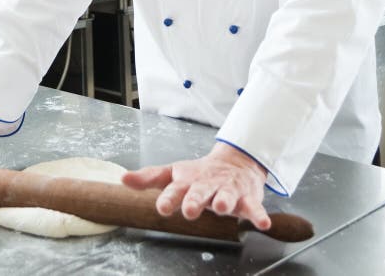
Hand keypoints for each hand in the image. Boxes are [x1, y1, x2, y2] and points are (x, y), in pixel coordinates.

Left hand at [121, 142, 270, 229]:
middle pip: (199, 192)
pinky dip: (258, 214)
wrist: (234, 162)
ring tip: (221, 207)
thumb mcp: (173, 173)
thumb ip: (149, 178)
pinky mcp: (246, 196)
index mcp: (187, 181)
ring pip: (226, 195)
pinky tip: (262, 222)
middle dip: (195, 200)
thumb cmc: (199, 173)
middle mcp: (206, 185)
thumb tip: (123, 179)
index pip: (175, 189)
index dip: (168, 198)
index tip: (162, 207)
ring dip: (224, 201)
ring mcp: (227, 190)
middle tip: (190, 209)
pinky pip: (253, 206)